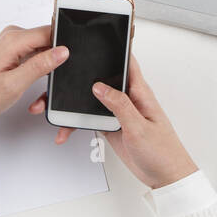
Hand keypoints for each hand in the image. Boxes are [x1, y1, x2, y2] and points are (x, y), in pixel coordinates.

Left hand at [0, 25, 66, 139]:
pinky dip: (34, 69)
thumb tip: (62, 51)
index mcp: (13, 40)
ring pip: (41, 49)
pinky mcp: (9, 51)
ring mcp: (10, 43)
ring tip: (33, 87)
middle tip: (46, 84)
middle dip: (52, 61)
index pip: (51, 32)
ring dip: (43, 68)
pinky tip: (27, 82)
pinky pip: (32, 53)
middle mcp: (11, 36)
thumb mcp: (15, 85)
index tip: (63, 66)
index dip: (62, 48)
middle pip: (47, 41)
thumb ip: (41, 65)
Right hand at [28, 56, 196, 188]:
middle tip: (58, 76)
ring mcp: (118, 112)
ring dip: (72, 103)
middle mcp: (128, 99)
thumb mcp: (139, 127)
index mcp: (140, 92)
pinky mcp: (111, 126)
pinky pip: (89, 119)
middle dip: (80, 77)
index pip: (126, 62)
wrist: (165, 178)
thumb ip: (119, 105)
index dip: (114, 48)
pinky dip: (76, 124)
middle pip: (100, 79)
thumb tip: (100, 86)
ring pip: (90, 100)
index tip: (95, 38)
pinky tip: (66, 130)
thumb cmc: (163, 152)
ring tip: (51, 107)